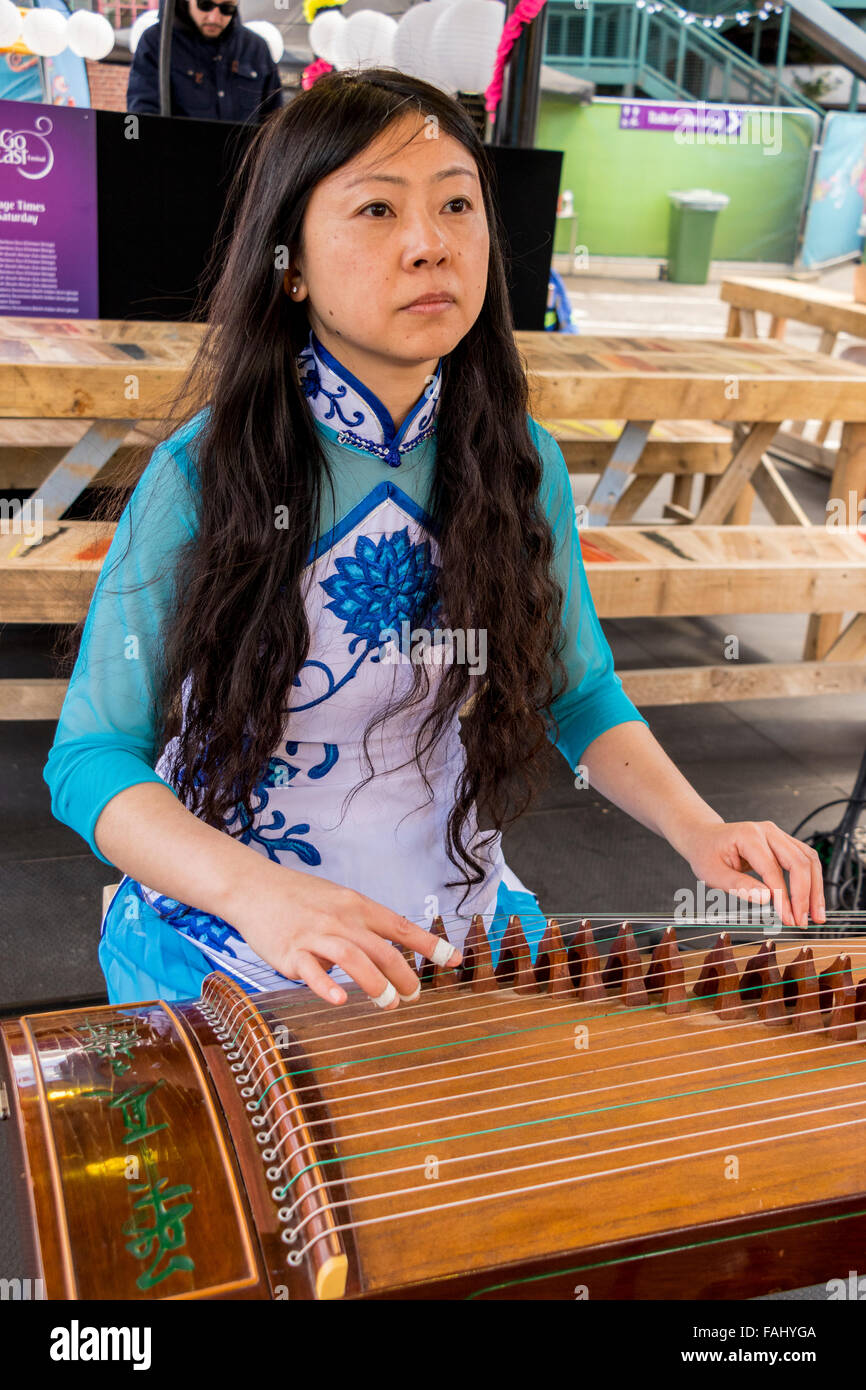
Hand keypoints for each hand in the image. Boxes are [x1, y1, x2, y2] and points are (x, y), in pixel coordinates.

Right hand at [223, 860, 460, 1007]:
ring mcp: (315, 935)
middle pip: (382, 949)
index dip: (430, 944)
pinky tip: (339, 1000)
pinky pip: (311, 971)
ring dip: (375, 984)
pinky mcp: (291, 952)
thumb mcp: (339, 900)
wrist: (254, 887)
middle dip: (404, 975)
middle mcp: (341, 920)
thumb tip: (386, 955)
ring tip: (389, 1004)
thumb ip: (363, 925)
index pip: (401, 927)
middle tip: (414, 996)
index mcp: (357, 906)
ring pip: (353, 959)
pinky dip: (326, 985)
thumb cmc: (300, 897)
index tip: (455, 959)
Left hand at [676, 819, 825, 927]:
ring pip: (808, 860)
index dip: (783, 897)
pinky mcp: (784, 842)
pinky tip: (811, 900)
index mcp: (748, 836)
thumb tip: (766, 899)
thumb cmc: (706, 853)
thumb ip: (738, 886)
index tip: (788, 919)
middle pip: (799, 862)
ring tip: (816, 914)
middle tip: (804, 921)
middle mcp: (768, 831)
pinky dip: (812, 880)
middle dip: (805, 895)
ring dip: (815, 889)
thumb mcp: (712, 874)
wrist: (704, 837)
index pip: (773, 869)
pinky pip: (805, 859)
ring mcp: (778, 834)